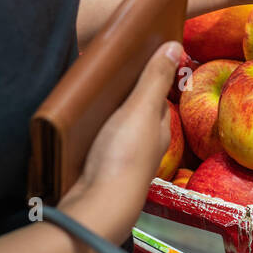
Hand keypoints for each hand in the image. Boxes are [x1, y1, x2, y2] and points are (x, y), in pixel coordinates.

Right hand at [60, 40, 181, 244]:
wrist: (97, 207)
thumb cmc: (123, 157)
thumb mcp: (139, 110)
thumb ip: (154, 80)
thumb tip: (175, 45)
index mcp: (158, 129)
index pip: (156, 96)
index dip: (148, 75)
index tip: (135, 56)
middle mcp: (144, 145)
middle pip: (136, 112)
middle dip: (125, 93)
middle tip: (105, 72)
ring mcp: (122, 159)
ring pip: (117, 128)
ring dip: (106, 112)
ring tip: (88, 93)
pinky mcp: (100, 169)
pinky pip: (98, 143)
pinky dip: (91, 131)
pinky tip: (77, 125)